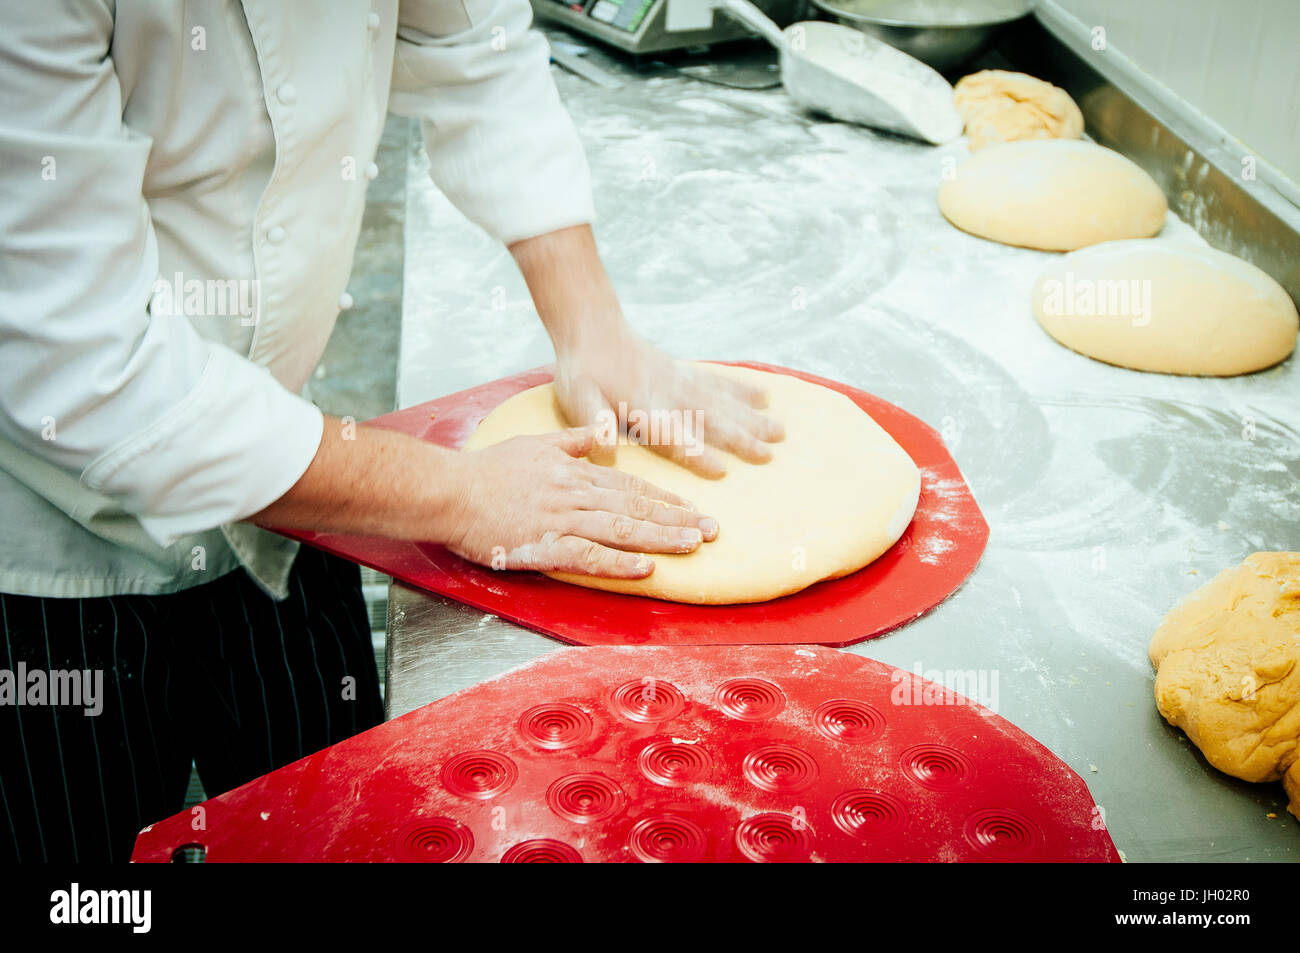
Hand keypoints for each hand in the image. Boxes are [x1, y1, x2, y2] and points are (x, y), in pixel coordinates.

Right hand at [442, 426, 718, 576]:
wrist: (450, 490)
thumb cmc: (487, 470)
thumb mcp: (534, 444)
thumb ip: (571, 440)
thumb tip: (599, 434)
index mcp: (575, 472)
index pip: (630, 485)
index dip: (665, 498)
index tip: (693, 507)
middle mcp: (576, 493)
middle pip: (636, 507)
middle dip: (678, 518)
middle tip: (713, 530)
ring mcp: (562, 519)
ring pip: (622, 529)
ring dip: (661, 538)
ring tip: (694, 545)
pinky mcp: (545, 544)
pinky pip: (589, 555)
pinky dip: (618, 563)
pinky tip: (645, 569)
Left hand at [508, 224, 783, 477]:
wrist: (593, 327)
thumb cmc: (583, 370)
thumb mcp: (578, 396)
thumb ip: (594, 421)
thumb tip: (607, 449)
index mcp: (642, 406)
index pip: (672, 433)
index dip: (695, 451)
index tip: (722, 470)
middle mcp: (669, 393)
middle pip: (709, 417)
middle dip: (739, 437)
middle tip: (767, 455)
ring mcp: (681, 381)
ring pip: (722, 401)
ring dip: (751, 417)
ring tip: (780, 432)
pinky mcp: (686, 372)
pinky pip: (719, 382)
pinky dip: (743, 390)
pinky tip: (764, 397)